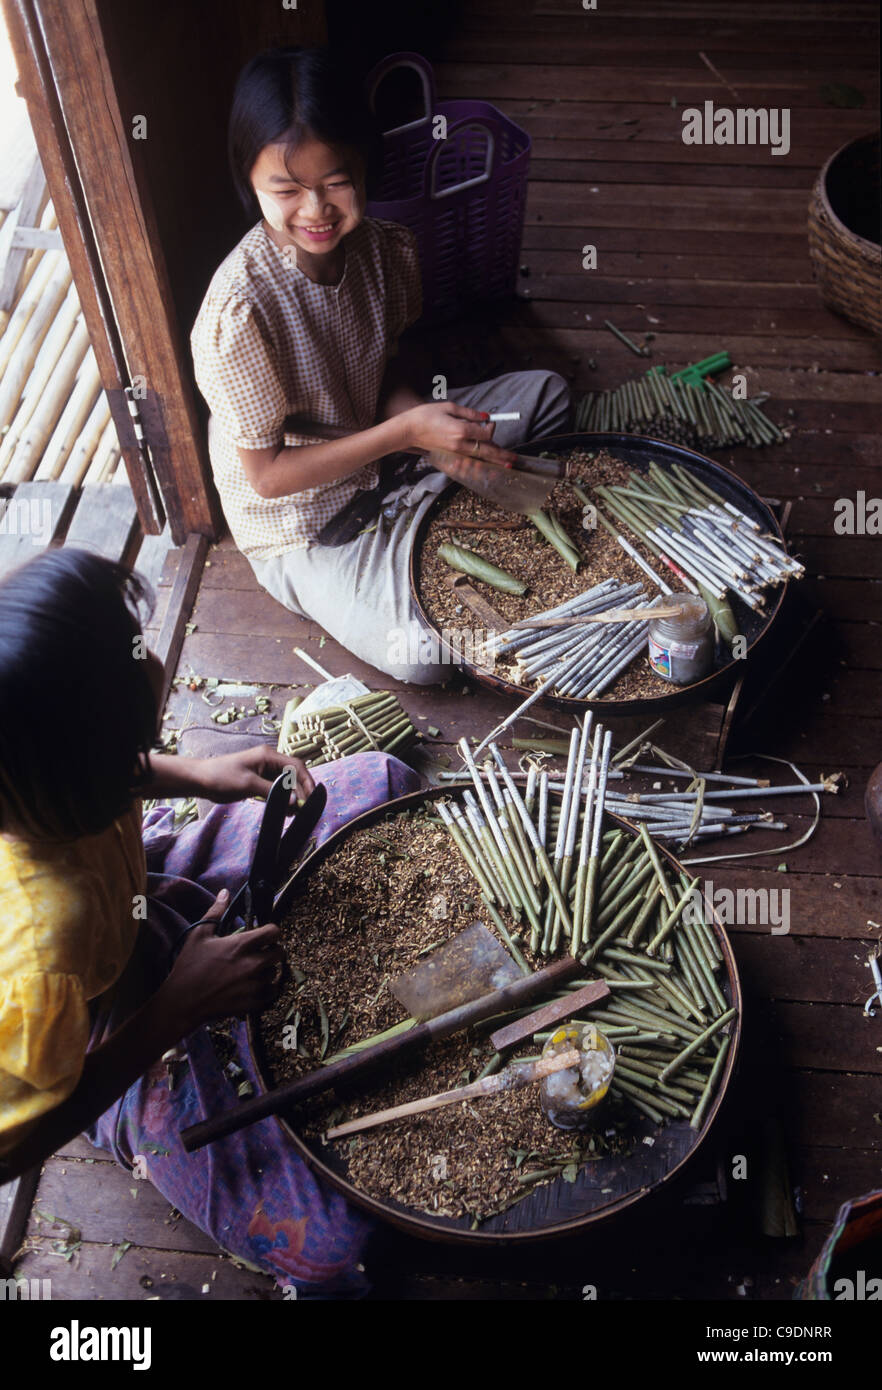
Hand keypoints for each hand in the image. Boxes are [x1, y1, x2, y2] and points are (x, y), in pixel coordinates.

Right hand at [164, 890, 285, 1027]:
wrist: (182, 1002)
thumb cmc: (190, 966)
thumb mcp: (199, 935)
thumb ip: (215, 912)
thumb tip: (224, 892)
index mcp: (241, 945)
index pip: (274, 932)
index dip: (271, 932)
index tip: (264, 936)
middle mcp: (252, 964)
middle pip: (280, 953)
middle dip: (272, 951)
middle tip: (260, 953)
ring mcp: (254, 985)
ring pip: (275, 973)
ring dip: (267, 971)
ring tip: (252, 972)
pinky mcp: (253, 1003)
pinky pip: (271, 993)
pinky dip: (265, 990)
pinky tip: (252, 986)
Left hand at [186, 746, 314, 803]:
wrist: (200, 780)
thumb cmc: (222, 777)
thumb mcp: (248, 784)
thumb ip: (273, 792)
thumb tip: (295, 801)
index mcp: (269, 756)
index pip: (297, 766)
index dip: (307, 781)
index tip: (312, 797)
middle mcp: (269, 761)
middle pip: (294, 775)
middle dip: (301, 791)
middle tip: (304, 810)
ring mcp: (264, 771)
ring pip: (287, 783)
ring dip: (292, 797)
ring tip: (294, 813)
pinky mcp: (259, 781)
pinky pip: (277, 789)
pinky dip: (282, 799)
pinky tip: (285, 811)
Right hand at [401, 402, 517, 467]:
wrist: (408, 430)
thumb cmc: (426, 415)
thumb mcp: (449, 407)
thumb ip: (469, 413)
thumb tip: (485, 417)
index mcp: (460, 430)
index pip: (485, 433)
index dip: (492, 427)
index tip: (491, 421)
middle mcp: (460, 444)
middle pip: (486, 451)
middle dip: (502, 455)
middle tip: (515, 459)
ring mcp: (455, 453)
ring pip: (479, 458)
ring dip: (493, 461)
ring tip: (506, 463)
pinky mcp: (450, 457)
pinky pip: (469, 462)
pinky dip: (480, 465)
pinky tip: (487, 467)